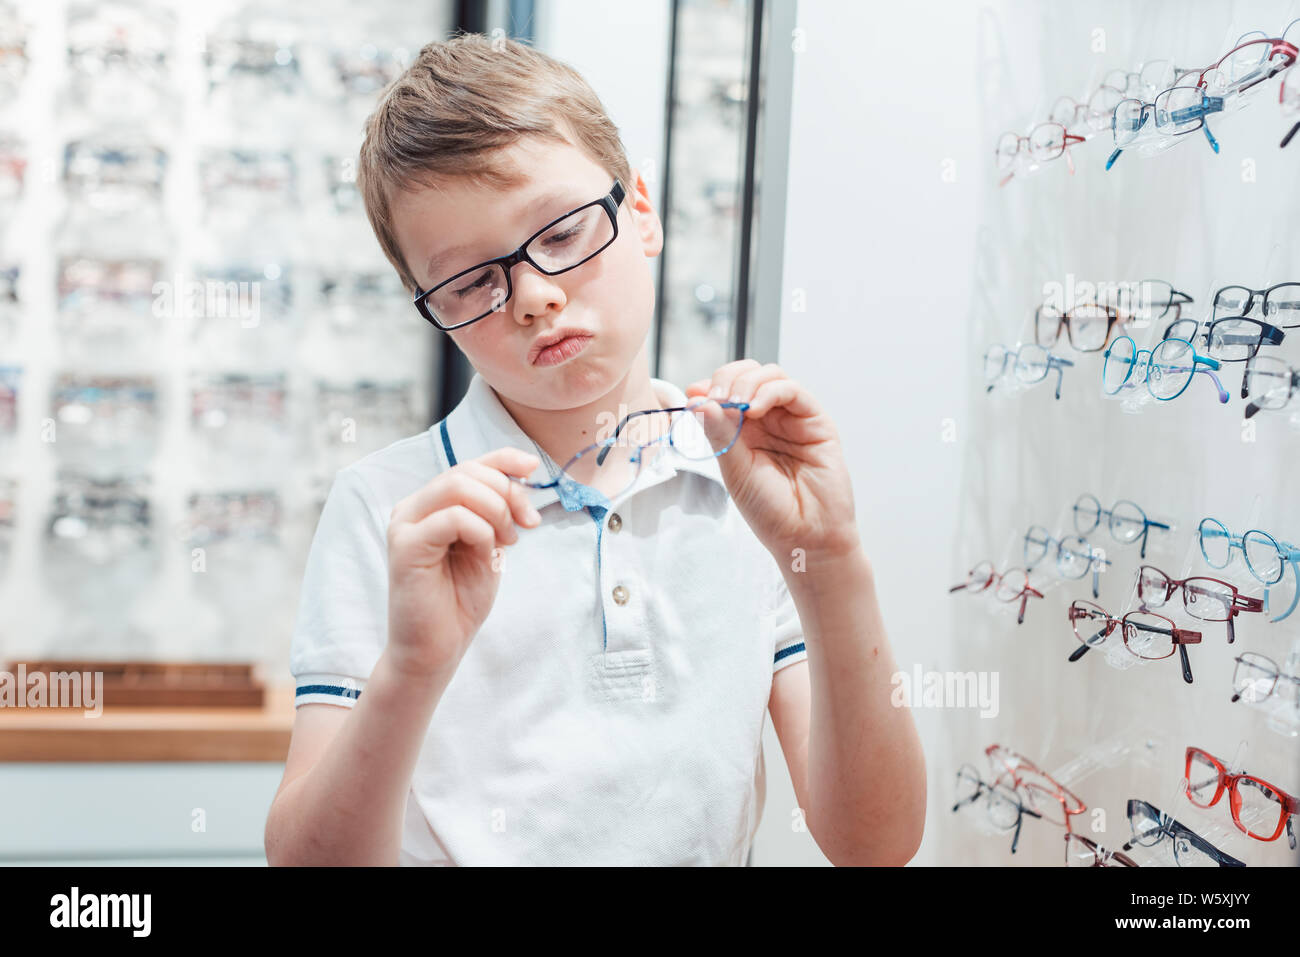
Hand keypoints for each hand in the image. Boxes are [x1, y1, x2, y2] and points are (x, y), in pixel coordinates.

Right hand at [386, 447, 541, 678]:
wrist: (437, 648)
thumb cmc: (460, 600)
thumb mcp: (489, 546)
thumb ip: (496, 512)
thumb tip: (523, 475)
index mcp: (432, 505)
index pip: (470, 465)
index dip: (505, 459)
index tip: (535, 469)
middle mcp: (413, 508)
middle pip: (467, 471)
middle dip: (508, 492)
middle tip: (527, 526)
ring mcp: (405, 524)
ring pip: (459, 486)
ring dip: (496, 510)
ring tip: (507, 543)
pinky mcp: (405, 546)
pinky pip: (453, 517)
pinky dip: (481, 531)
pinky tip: (488, 553)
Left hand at [686, 360, 859, 562]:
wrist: (805, 537)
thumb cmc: (771, 510)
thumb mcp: (734, 469)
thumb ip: (719, 433)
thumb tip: (697, 400)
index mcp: (743, 431)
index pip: (726, 390)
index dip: (710, 385)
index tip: (695, 394)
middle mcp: (768, 420)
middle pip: (747, 374)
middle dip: (727, 378)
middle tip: (716, 399)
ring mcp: (792, 418)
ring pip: (770, 375)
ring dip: (747, 382)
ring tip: (737, 405)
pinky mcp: (816, 421)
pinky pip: (793, 391)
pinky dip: (771, 391)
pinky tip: (756, 409)